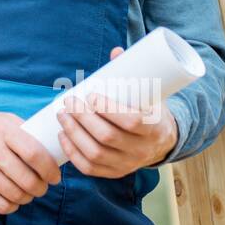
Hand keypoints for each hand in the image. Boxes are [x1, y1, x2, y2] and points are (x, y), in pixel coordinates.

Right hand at [0, 100, 61, 215]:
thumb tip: (47, 145)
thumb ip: (22, 131)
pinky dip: (12, 207)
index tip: (54, 175)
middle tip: (43, 186)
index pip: (34, 154)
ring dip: (28, 198)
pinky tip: (14, 201)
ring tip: (29, 193)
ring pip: (14, 194)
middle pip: (27, 179)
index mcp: (1, 129)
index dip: (49, 169)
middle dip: (41, 187)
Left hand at [56, 46, 178, 177]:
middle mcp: (141, 150)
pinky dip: (72, 153)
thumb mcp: (148, 94)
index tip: (91, 94)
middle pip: (108, 137)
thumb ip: (131, 74)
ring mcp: (127, 164)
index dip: (108, 109)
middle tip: (69, 101)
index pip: (131, 122)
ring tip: (62, 115)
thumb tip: (116, 51)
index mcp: (154, 128)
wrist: (161, 141)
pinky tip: (63, 136)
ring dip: (74, 133)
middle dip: (83, 118)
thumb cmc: (149, 110)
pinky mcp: (114, 173)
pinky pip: (90, 168)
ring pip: (95, 154)